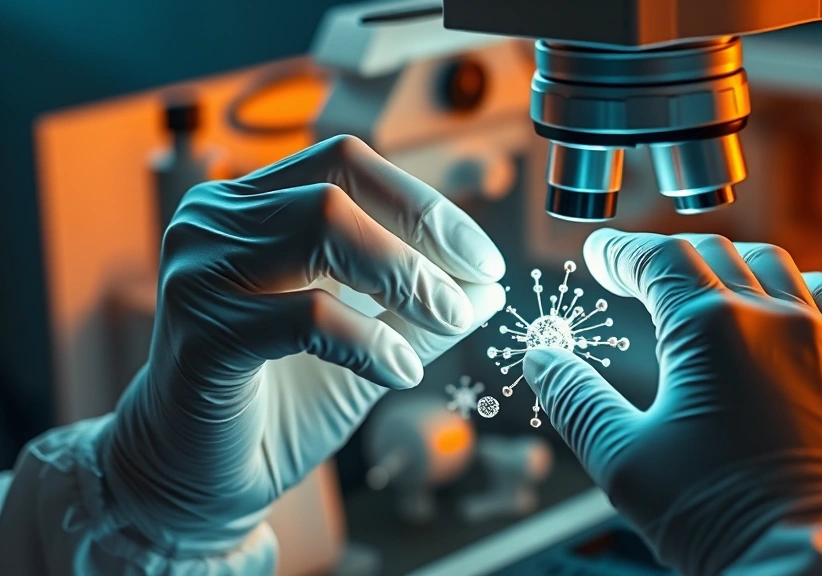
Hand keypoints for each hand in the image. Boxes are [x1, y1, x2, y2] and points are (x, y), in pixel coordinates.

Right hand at [101, 136, 505, 554]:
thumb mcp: (371, 343)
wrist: (200, 475)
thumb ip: (422, 308)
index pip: (348, 164)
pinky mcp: (201, 332)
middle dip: (423, 235)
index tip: (485, 260)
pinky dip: (370, 341)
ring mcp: (201, 270)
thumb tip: (491, 288)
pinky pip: (306, 315)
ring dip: (404, 278)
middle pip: (337, 186)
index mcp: (255, 206)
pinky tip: (402, 372)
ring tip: (448, 323)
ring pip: (320, 231)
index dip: (426, 205)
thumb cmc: (283, 400)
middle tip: (474, 289)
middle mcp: (217, 221)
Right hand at [524, 230, 821, 574]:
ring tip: (715, 283)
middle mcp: (777, 319)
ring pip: (782, 269)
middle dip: (672, 256)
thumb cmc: (724, 519)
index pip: (658, 259)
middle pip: (717, 253)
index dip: (621, 251)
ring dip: (738, 266)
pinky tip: (796, 310)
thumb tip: (542, 359)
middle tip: (644, 272)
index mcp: (711, 329)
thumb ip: (576, 398)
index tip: (601, 254)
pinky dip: (808, 293)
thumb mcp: (623, 461)